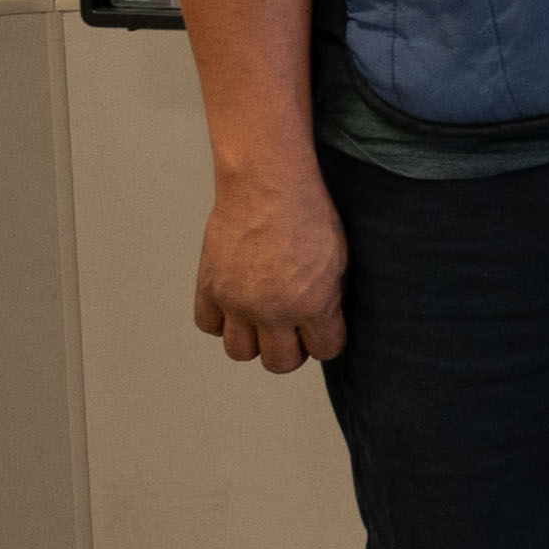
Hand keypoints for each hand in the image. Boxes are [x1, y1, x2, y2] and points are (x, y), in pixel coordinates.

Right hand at [193, 162, 349, 373]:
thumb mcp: (339, 259)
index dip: (327, 341)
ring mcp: (236, 302)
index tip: (325, 331)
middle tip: (293, 332)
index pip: (325, 350)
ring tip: (263, 321)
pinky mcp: (209, 287)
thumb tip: (324, 321)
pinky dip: (221, 321)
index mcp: (313, 304)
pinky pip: (209, 325)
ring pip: (240, 352)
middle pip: (278, 363)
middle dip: (290, 351)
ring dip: (253, 341)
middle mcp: (272, 311)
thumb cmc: (309, 214)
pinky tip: (235, 306)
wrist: (267, 186)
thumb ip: (330, 298)